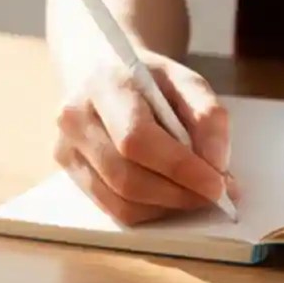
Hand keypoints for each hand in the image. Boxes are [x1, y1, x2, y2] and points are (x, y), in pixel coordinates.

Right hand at [54, 50, 237, 224]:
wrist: (104, 72)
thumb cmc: (148, 80)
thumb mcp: (185, 81)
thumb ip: (208, 116)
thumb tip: (216, 165)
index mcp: (105, 85)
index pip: (137, 139)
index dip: (179, 168)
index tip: (217, 185)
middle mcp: (76, 118)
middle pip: (127, 177)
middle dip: (179, 193)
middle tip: (215, 195)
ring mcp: (66, 148)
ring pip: (121, 201)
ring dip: (168, 206)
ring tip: (196, 193)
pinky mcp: (70, 171)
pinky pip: (115, 209)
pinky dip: (152, 210)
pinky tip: (171, 195)